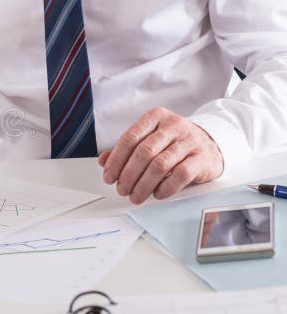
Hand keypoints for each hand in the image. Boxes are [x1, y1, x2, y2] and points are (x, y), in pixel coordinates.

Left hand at [98, 107, 223, 204]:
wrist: (211, 144)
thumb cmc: (174, 143)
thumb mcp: (150, 140)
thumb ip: (127, 149)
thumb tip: (103, 161)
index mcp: (155, 117)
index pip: (129, 138)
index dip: (116, 160)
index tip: (109, 176)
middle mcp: (173, 125)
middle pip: (143, 152)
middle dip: (128, 175)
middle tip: (121, 189)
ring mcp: (189, 140)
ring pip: (160, 165)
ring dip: (143, 185)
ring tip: (136, 195)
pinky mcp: (202, 157)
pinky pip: (180, 175)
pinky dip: (165, 188)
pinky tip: (157, 194)